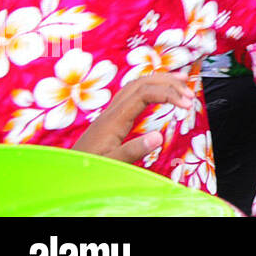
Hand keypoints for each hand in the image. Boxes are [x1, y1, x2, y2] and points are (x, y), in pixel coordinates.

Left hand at [72, 72, 193, 163]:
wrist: (66, 174)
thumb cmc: (87, 170)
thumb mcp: (112, 163)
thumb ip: (133, 150)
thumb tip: (158, 137)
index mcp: (114, 119)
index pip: (145, 93)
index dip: (169, 94)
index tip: (187, 104)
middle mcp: (112, 111)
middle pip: (141, 82)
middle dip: (167, 81)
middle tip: (189, 89)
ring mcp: (110, 113)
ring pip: (136, 85)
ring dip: (158, 80)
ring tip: (180, 81)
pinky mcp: (110, 119)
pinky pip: (132, 95)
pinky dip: (149, 89)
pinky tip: (157, 94)